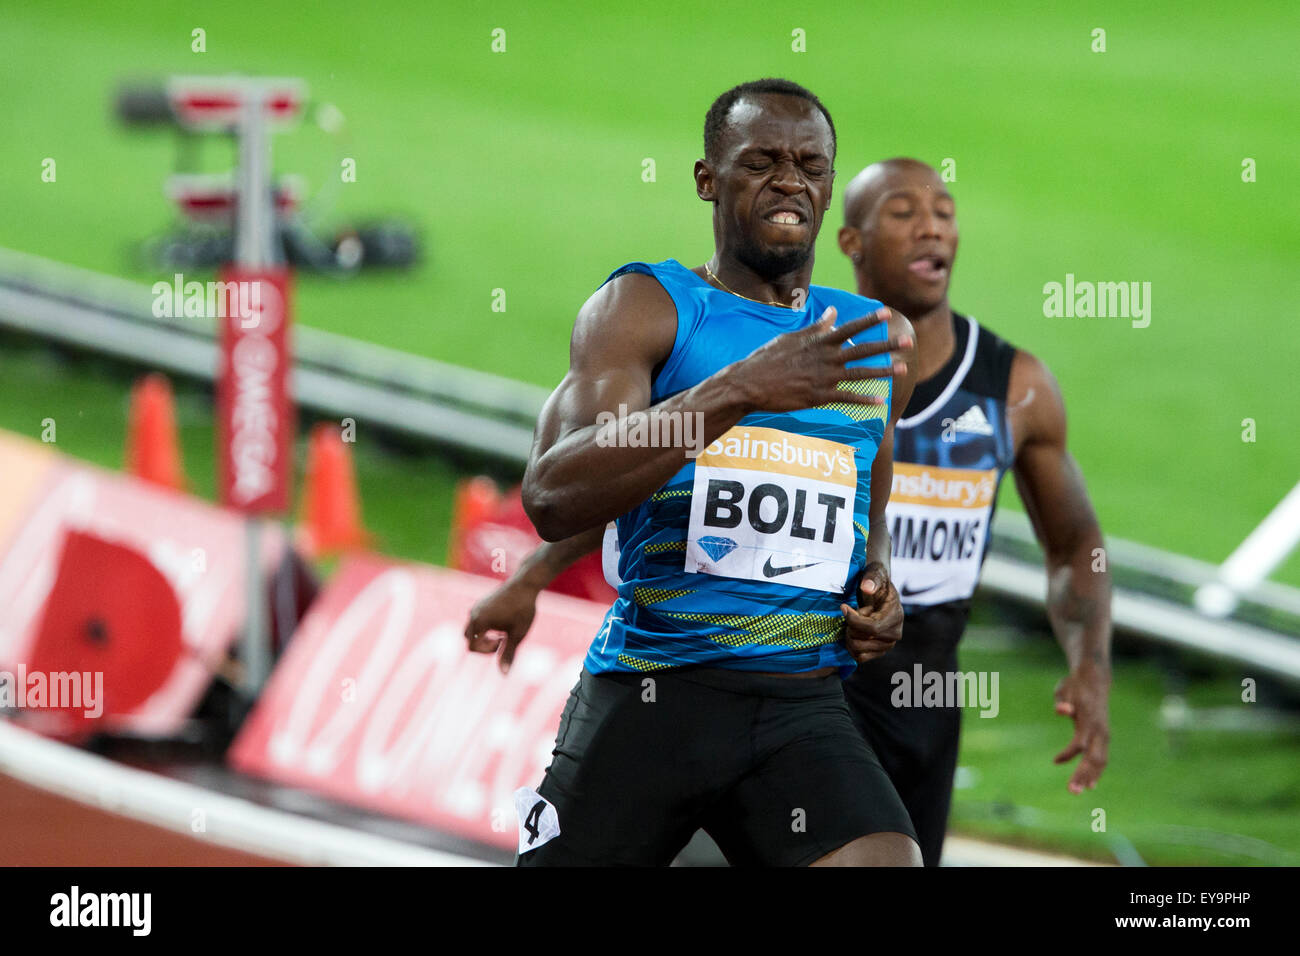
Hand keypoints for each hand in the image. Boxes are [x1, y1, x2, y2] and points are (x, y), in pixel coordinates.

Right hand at [464, 578, 540, 674]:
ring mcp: (476, 607)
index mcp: (479, 622)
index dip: (487, 651)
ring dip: (484, 636)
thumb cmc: (523, 610)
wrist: (526, 584)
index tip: (503, 642)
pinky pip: (476, 621)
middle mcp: (473, 614)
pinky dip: (485, 627)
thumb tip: (504, 675)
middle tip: (503, 639)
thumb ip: (508, 654)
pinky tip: (503, 622)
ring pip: (472, 629)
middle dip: (483, 645)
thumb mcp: (518, 635)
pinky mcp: (480, 603)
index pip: (472, 647)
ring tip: (503, 632)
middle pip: (469, 639)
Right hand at [731, 307, 910, 414]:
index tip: (887, 313)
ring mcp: (824, 377)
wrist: (751, 383)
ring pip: (860, 373)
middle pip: (863, 349)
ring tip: (902, 368)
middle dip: (887, 345)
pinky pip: (847, 397)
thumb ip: (816, 327)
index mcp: (818, 341)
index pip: (849, 328)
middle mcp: (825, 357)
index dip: (869, 320)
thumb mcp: (791, 338)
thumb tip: (834, 313)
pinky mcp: (819, 396)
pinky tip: (881, 401)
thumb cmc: (768, 359)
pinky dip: (865, 399)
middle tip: (908, 341)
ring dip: (884, 371)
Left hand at [840, 562, 903, 663]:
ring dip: (849, 636)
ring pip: (859, 650)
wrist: (880, 593)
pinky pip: (861, 657)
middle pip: (862, 640)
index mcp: (895, 617)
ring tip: (853, 623)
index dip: (853, 620)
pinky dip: (851, 647)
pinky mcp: (880, 651)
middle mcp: (895, 634)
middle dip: (850, 627)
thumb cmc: (876, 583)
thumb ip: (871, 580)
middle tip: (851, 614)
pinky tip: (851, 633)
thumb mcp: (874, 576)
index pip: (872, 628)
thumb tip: (866, 587)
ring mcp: (888, 645)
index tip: (844, 607)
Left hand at [1053, 667, 1109, 792]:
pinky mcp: (1103, 736)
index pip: (1080, 743)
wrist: (1095, 680)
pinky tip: (1090, 784)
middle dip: (1083, 775)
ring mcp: (1103, 734)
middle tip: (1072, 791)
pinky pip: (1102, 757)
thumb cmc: (1074, 686)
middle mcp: (1099, 729)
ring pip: (1100, 760)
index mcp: (1088, 719)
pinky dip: (1096, 771)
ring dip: (1090, 777)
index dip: (1068, 754)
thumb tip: (1062, 711)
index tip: (1054, 761)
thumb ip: (1062, 701)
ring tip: (1078, 791)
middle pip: (1093, 757)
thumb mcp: (1064, 689)